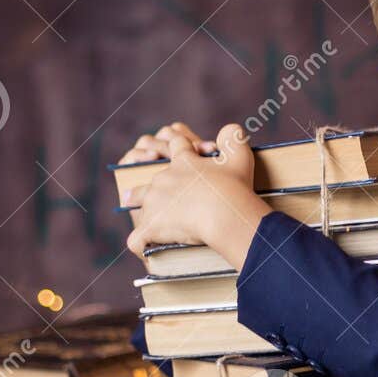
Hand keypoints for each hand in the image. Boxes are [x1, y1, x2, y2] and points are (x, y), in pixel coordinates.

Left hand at [124, 124, 268, 267]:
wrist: (224, 212)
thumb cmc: (234, 187)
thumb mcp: (239, 157)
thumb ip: (234, 139)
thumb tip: (231, 128)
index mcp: (183, 161)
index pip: (175, 146)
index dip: (178, 150)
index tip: (182, 160)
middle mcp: (163, 178)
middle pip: (152, 178)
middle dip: (157, 187)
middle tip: (166, 200)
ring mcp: (154, 202)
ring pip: (138, 202)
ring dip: (144, 212)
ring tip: (151, 223)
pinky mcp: (151, 226)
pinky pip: (137, 238)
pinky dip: (141, 244)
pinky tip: (144, 248)